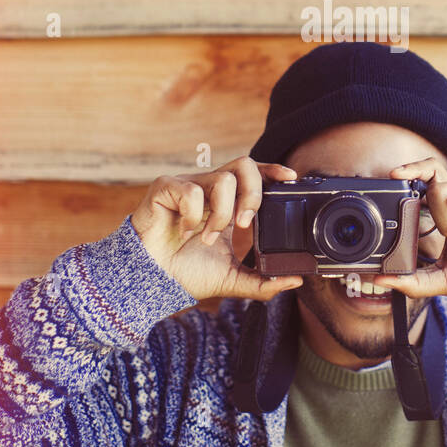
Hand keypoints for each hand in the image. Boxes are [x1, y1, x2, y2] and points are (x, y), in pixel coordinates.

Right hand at [130, 158, 303, 301]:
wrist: (150, 281)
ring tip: (206, 237)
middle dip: (252, 194)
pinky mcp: (166, 187)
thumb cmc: (185, 274)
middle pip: (244, 165)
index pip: (254, 175)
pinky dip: (193, 215)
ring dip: (220, 213)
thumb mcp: (232, 279)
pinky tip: (183, 230)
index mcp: (226, 203)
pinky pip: (191, 190)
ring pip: (222, 179)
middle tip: (244, 224)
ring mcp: (188, 185)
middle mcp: (209, 189)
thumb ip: (263, 282)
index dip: (272, 170)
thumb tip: (296, 279)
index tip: (290, 178)